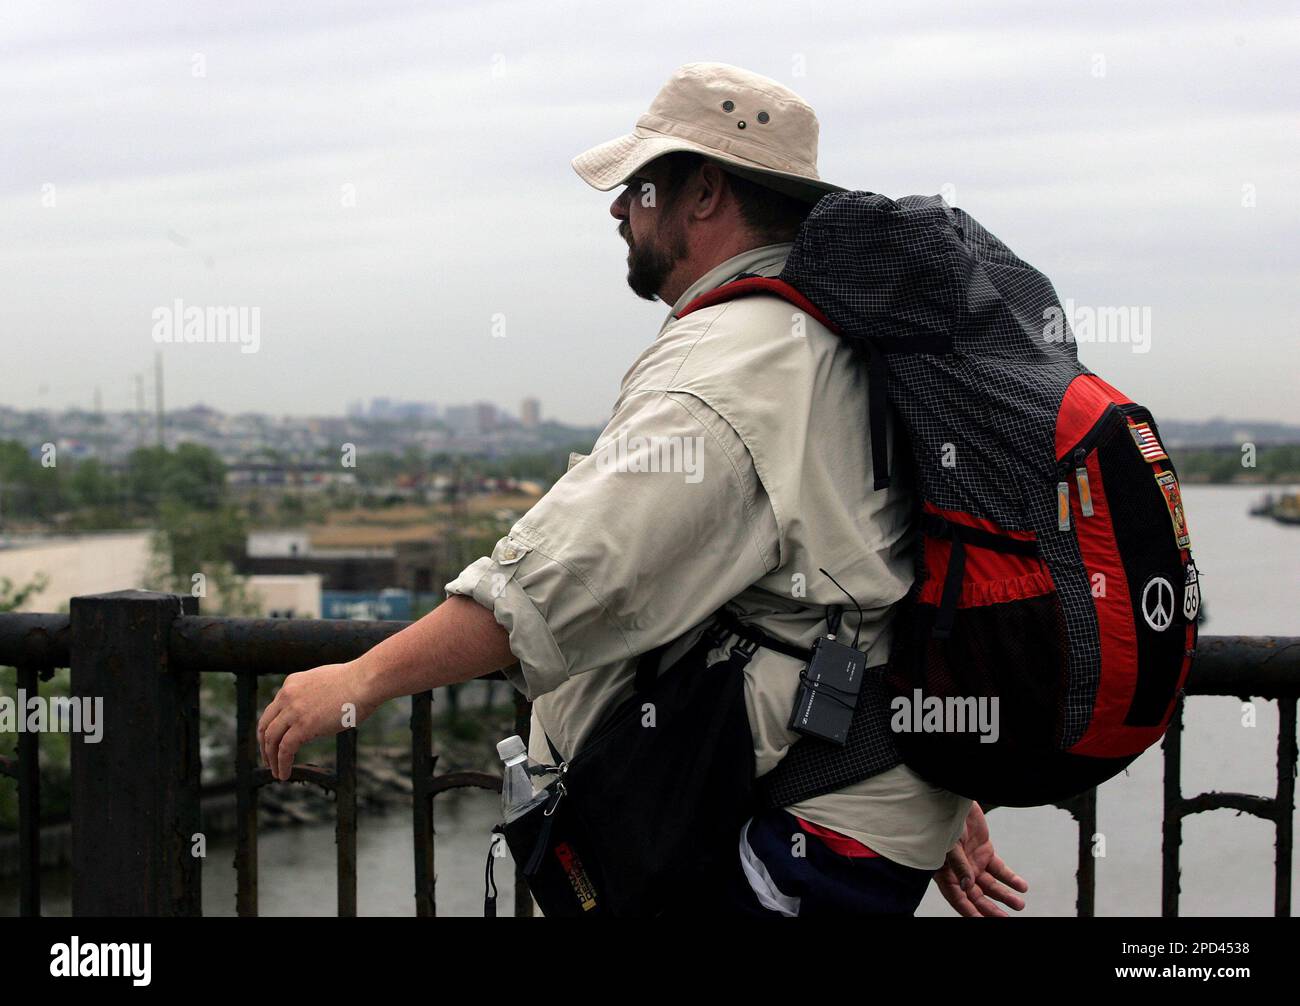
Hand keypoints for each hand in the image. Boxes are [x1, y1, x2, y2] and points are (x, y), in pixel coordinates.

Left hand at [257, 661, 377, 780]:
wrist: (365, 680)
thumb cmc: (357, 682)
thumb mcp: (326, 684)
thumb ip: (314, 697)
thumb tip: (318, 715)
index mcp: (292, 683)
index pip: (273, 710)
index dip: (271, 728)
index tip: (274, 741)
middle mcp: (287, 695)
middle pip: (265, 724)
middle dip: (264, 745)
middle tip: (267, 759)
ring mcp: (293, 710)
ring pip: (271, 739)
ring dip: (271, 758)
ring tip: (275, 771)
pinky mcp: (303, 726)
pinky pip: (285, 750)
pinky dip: (281, 764)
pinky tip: (284, 774)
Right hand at [933, 801, 1028, 916]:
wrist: (954, 799)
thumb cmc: (945, 820)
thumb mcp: (950, 844)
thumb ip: (959, 866)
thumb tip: (968, 887)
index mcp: (946, 872)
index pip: (958, 898)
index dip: (969, 912)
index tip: (981, 922)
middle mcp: (960, 871)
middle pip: (976, 896)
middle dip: (991, 909)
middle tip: (1006, 918)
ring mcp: (974, 862)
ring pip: (991, 886)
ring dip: (1005, 895)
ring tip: (1019, 904)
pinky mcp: (986, 852)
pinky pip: (1000, 870)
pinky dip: (1011, 879)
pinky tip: (1022, 886)